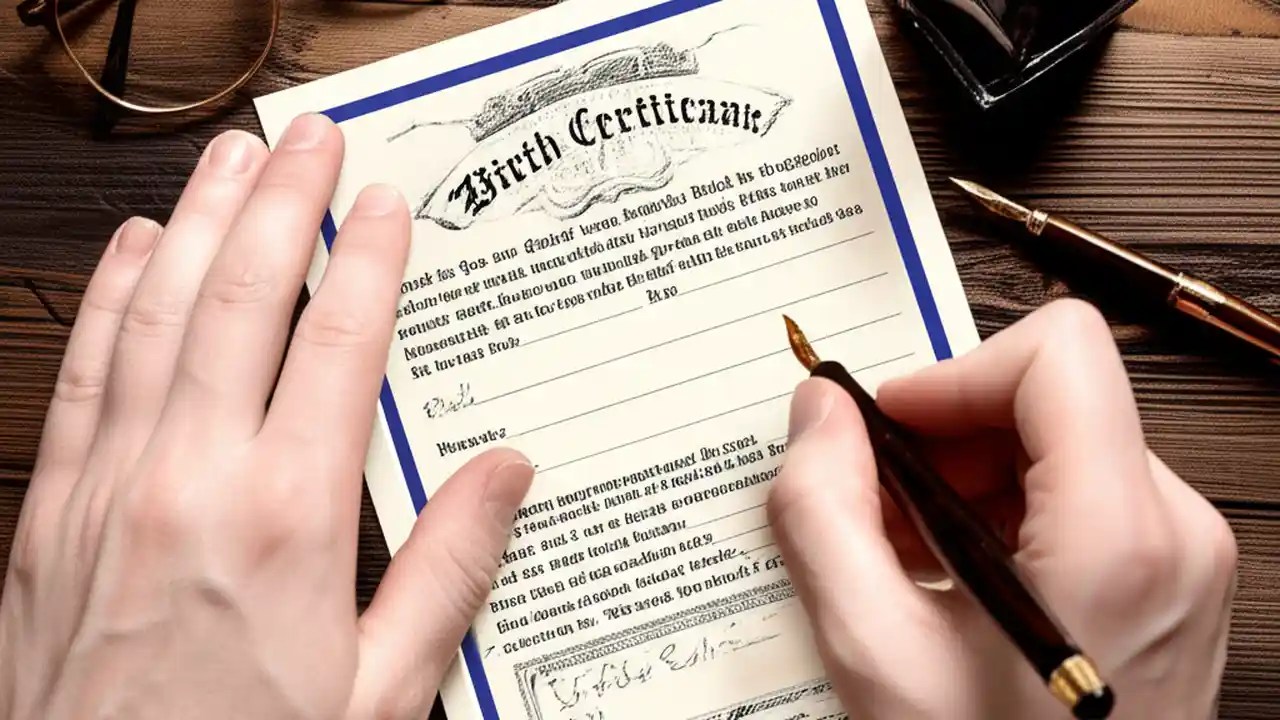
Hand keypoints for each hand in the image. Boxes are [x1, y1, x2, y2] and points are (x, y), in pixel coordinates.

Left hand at [0, 115, 532, 719]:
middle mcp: (193, 482)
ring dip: (200, 222)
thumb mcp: (381, 692)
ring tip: (233, 158)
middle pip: (244, 300)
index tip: (386, 202)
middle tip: (312, 137)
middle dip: (282, 203)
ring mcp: (110, 487)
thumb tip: (507, 472)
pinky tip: (138, 247)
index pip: (339, 348)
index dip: (369, 261)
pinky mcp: (52, 510)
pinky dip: (112, 295)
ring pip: (159, 313)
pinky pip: (84, 370)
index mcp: (290, 522)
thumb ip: (448, 571)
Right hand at [768, 299, 1235, 719]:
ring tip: (905, 553)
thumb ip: (824, 511)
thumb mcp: (876, 655)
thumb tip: (821, 415)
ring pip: (1062, 445)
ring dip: (966, 480)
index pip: (1056, 352)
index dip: (952, 372)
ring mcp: (1183, 560)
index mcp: (1119, 536)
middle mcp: (1175, 534)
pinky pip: (1080, 498)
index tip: (890, 424)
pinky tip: (948, 578)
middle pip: (1054, 396)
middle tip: (878, 499)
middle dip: (946, 435)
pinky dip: (1001, 516)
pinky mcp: (1170, 581)